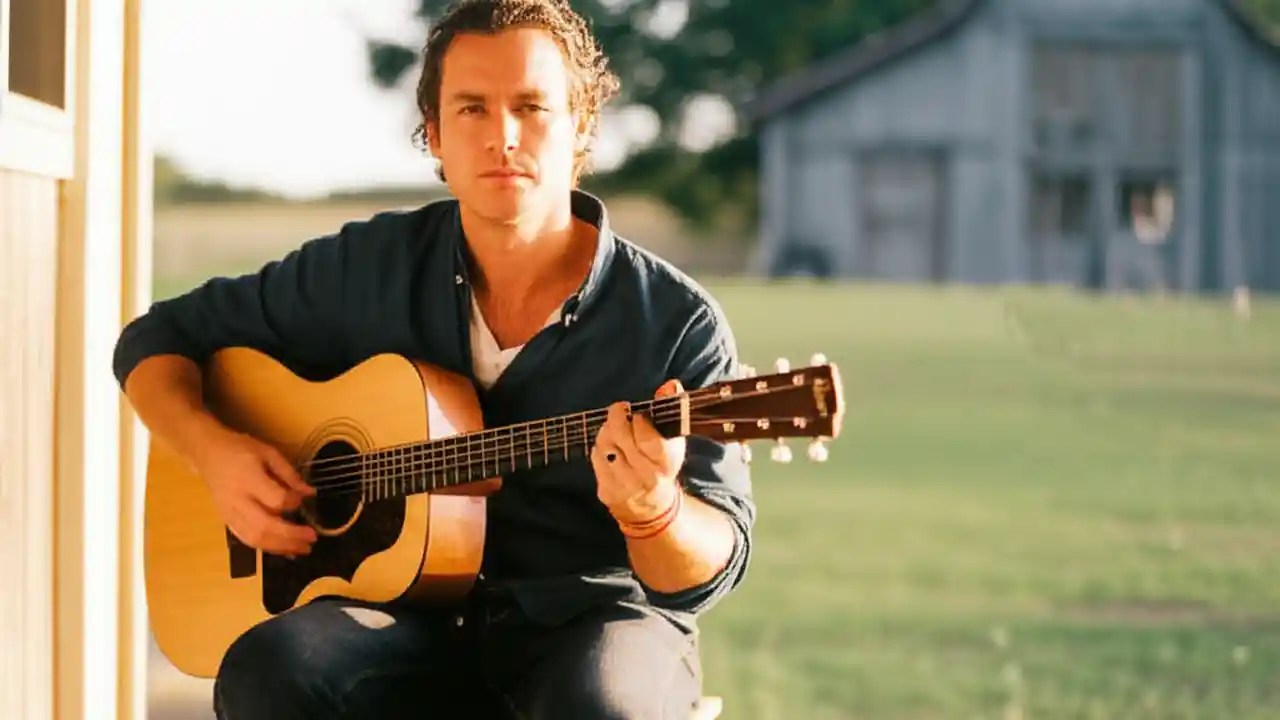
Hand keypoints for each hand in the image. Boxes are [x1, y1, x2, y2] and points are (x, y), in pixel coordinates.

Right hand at [190, 425, 317, 556]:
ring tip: (303, 548)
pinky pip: (247, 540)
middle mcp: (237, 500)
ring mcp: (229, 514)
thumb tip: (309, 493)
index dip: (293, 503)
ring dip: (281, 547)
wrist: (208, 455)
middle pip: (265, 526)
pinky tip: (285, 550)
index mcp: (248, 479)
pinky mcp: (227, 522)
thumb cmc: (240, 450)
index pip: (274, 499)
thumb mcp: (268, 452)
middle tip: (312, 538)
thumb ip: (289, 474)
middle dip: (291, 536)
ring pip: (255, 538)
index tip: (305, 500)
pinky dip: (268, 548)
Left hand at [591, 379, 685, 525]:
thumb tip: (671, 384)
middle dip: (618, 417)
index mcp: (666, 463)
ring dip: (607, 431)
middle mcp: (646, 477)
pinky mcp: (607, 491)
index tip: (637, 414)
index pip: (649, 438)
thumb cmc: (661, 466)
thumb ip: (671, 410)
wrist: (651, 508)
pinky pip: (595, 457)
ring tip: (614, 428)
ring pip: (606, 444)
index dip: (639, 421)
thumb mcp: (672, 441)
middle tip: (620, 409)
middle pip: (622, 437)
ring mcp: (625, 485)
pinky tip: (608, 446)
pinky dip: (599, 447)